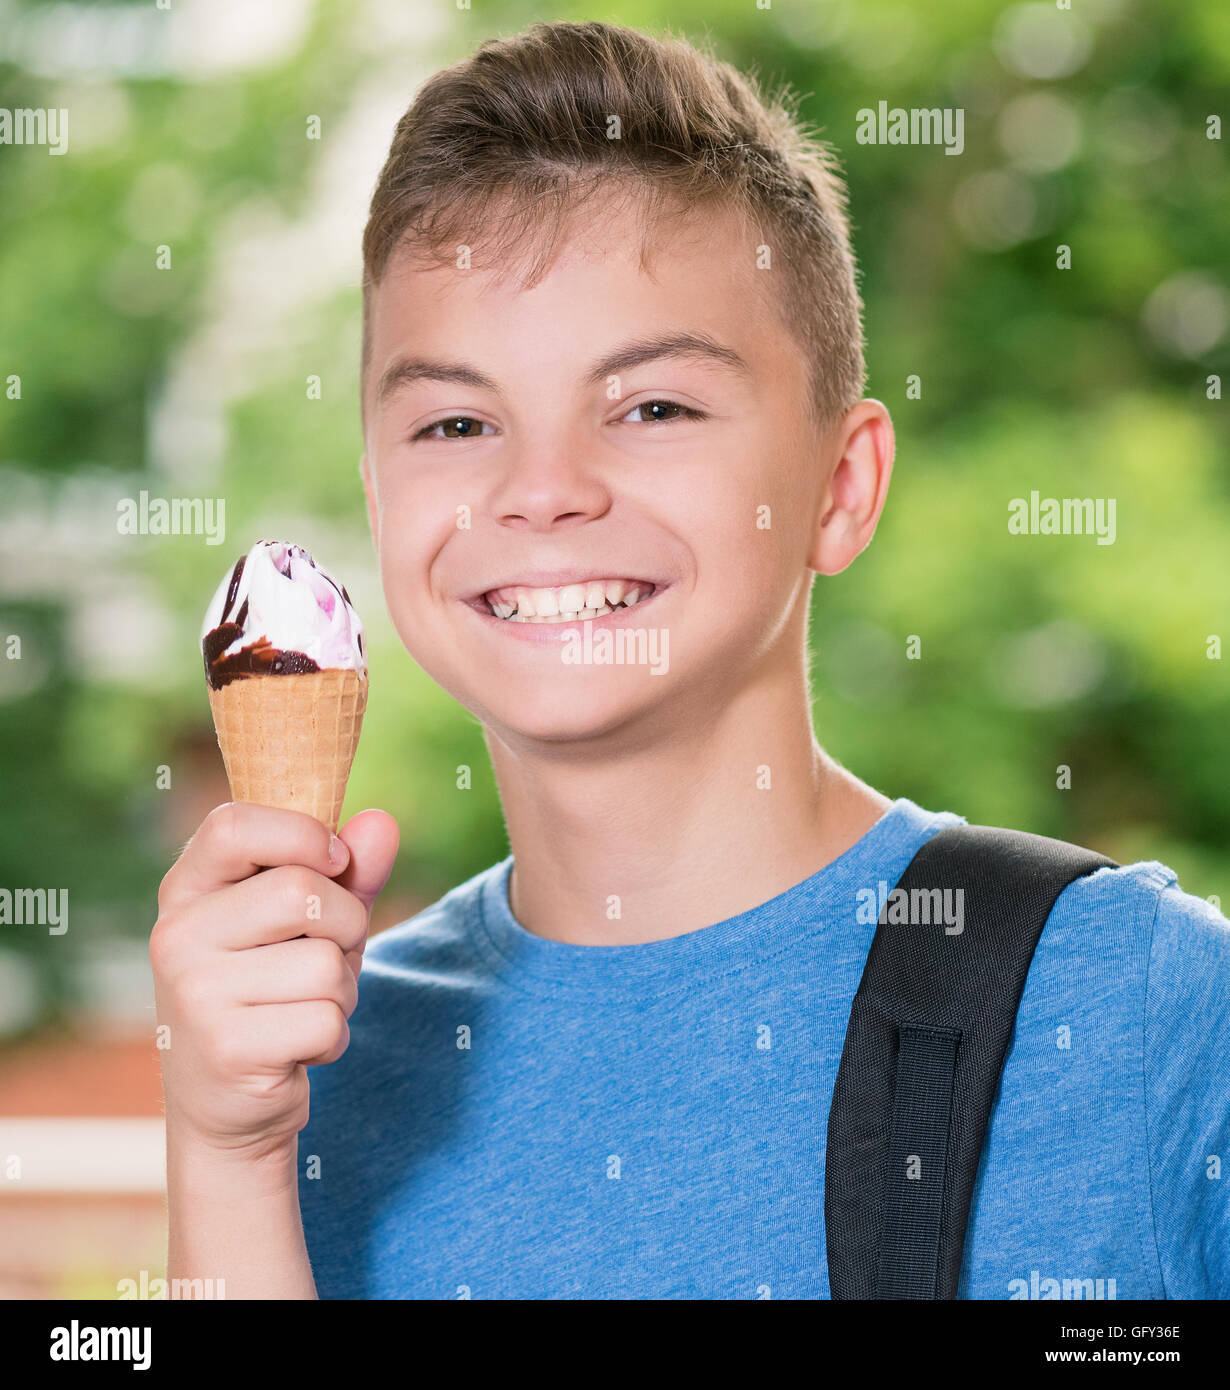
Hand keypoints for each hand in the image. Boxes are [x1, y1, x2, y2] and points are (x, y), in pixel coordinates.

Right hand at [151, 802, 398, 1160]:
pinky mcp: (227, 1049)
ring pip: (323, 963)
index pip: (232, 825)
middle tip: (326, 959)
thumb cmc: (275, 992)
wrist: (229, 1105)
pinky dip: (334, 1036)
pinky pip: (325, 1020)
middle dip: (346, 925)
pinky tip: (298, 1049)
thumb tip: (382, 822)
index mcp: (187, 889)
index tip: (335, 861)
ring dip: (341, 990)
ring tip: (304, 1008)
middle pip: (301, 892)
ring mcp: (195, 994)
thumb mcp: (313, 924)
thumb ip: (348, 872)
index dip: (301, 834)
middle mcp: (177, 936)